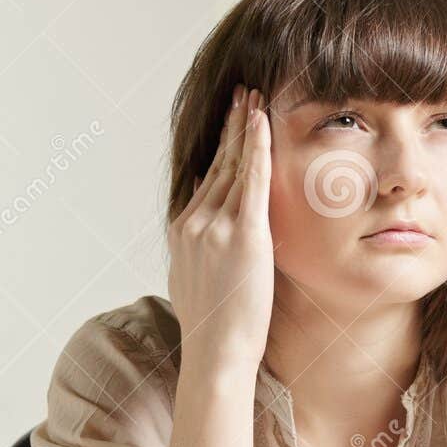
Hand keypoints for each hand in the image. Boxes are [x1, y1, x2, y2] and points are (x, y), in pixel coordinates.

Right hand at [168, 85, 274, 371]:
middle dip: (232, 126)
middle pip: (218, 164)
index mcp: (183, 232)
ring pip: (234, 165)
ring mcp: (215, 226)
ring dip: (246, 126)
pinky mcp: (242, 235)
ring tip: (256, 96)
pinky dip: (257, 147)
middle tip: (244, 93)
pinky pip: (252, 180)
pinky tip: (263, 121)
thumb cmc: (214, 330)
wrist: (215, 353)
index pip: (206, 179)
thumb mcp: (198, 283)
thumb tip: (208, 240)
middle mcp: (194, 222)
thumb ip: (201, 254)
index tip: (230, 123)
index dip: (221, 148)